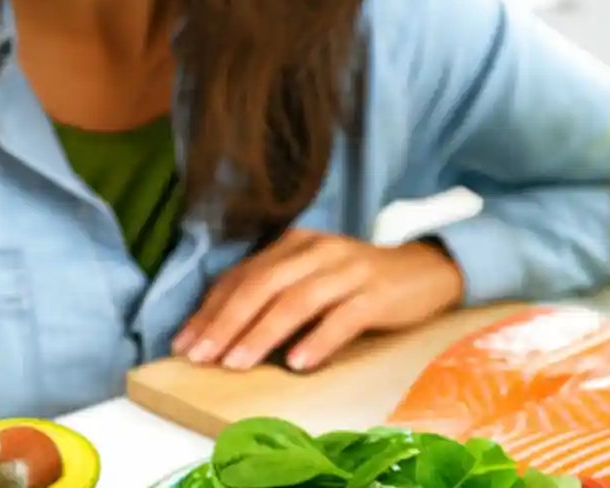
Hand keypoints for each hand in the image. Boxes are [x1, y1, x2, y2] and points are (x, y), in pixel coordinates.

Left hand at [172, 230, 463, 372]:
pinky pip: (343, 318)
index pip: (241, 277)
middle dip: (225, 323)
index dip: (209, 310)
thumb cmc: (355, 284)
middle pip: (261, 286)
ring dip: (262, 335)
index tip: (183, 342)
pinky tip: (296, 363)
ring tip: (236, 364)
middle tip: (200, 356)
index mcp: (292, 244)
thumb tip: (221, 333)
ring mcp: (348, 270)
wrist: (426, 270)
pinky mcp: (378, 294)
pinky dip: (317, 340)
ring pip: (296, 301)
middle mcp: (316, 251)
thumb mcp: (310, 279)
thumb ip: (273, 295)